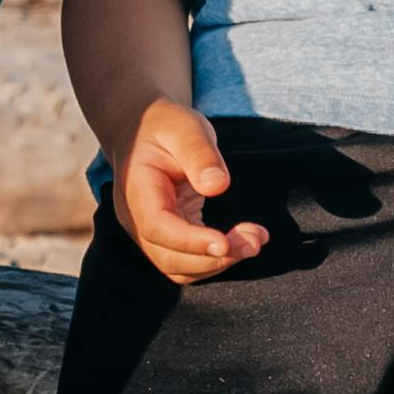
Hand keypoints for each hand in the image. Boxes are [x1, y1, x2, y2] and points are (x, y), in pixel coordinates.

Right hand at [119, 102, 264, 278]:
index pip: (157, 228)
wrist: (145, 130)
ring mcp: (150, 233)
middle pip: (168, 257)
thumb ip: (199, 153)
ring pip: (180, 268)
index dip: (190, 241)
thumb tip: (218, 185)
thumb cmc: (165, 126)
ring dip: (219, 262)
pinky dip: (217, 258)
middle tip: (255, 241)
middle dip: (213, 258)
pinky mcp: (170, 236)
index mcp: (136, 192)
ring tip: (256, 240)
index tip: (225, 243)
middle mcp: (137, 220)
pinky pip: (190, 261)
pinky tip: (245, 240)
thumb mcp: (183, 127)